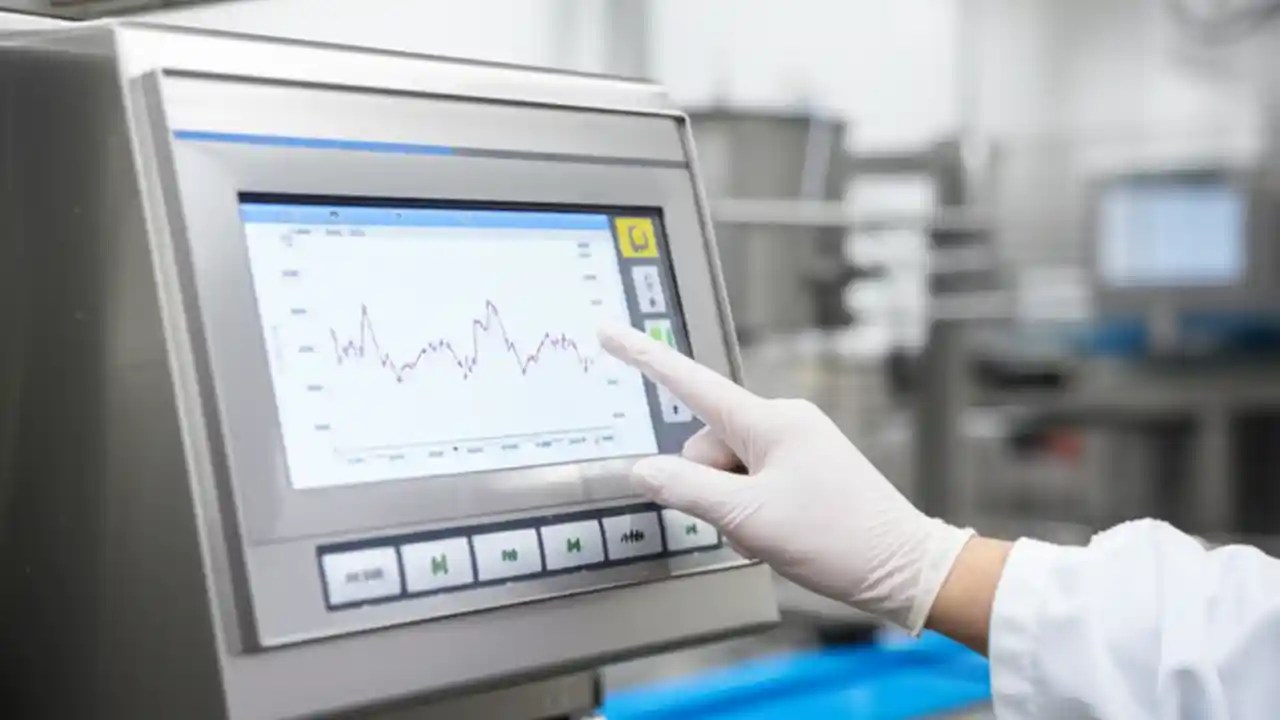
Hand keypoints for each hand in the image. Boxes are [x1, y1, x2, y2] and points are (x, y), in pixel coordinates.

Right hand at [599, 324, 974, 632]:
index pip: (691, 383)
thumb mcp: (749, 519)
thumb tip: (645, 471)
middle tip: (750, 525)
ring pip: (727, 470)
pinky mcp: (804, 465)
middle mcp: (782, 421)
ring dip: (733, 508)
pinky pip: (753, 480)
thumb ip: (688, 490)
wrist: (902, 568)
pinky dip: (752, 511)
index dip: (643, 357)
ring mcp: (796, 443)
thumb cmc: (838, 539)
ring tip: (774, 533)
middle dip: (711, 490)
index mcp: (769, 421)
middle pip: (706, 447)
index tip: (608, 331)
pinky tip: (781, 533)